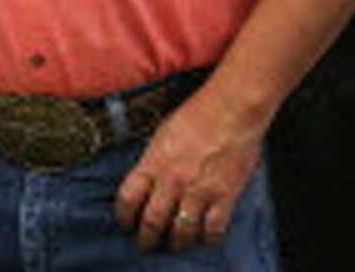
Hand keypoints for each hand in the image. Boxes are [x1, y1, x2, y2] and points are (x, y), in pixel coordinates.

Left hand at [114, 86, 264, 252]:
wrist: (231, 109)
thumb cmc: (197, 114)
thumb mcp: (163, 133)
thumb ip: (154, 160)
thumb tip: (148, 180)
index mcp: (154, 161)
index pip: (128, 197)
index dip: (124, 215)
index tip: (126, 222)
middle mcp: (173, 179)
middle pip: (152, 222)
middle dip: (147, 239)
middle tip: (147, 244)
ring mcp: (199, 190)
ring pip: (181, 232)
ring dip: (176, 243)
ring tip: (175, 244)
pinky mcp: (224, 196)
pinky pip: (213, 230)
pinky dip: (207, 238)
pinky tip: (204, 236)